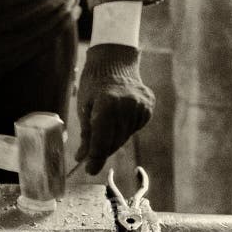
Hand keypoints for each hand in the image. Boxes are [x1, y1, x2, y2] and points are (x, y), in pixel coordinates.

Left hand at [76, 44, 154, 174]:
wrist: (115, 62)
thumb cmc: (94, 84)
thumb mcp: (85, 107)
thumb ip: (86, 134)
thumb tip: (83, 158)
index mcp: (107, 104)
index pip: (101, 140)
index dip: (95, 157)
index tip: (89, 169)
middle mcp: (127, 106)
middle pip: (114, 141)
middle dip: (102, 150)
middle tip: (92, 155)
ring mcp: (140, 107)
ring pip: (124, 137)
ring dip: (113, 140)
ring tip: (106, 127)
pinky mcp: (148, 108)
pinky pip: (134, 129)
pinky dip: (124, 129)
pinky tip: (119, 117)